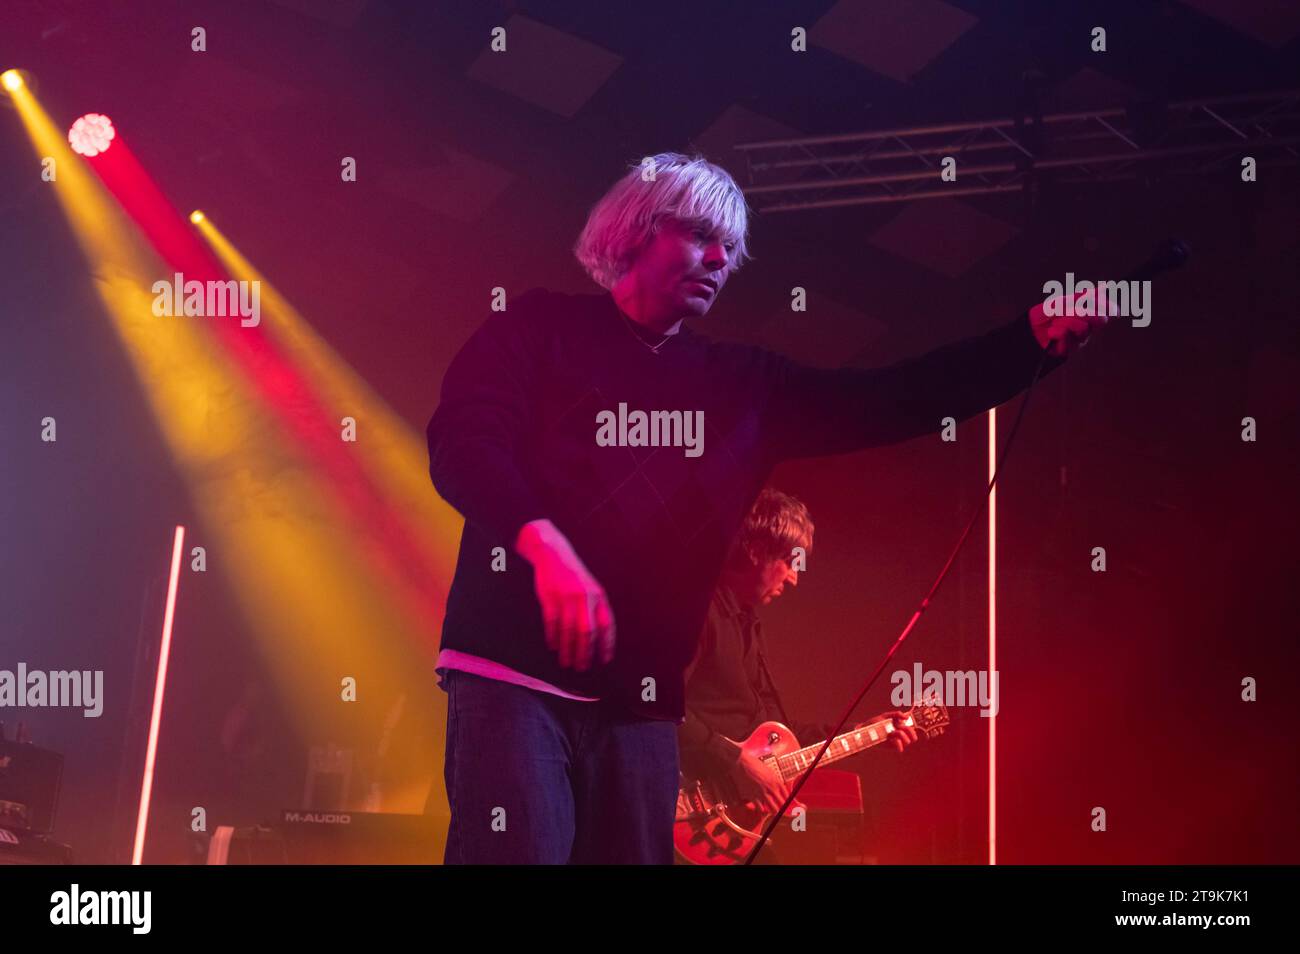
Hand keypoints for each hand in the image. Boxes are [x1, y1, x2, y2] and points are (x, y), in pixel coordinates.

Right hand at [515, 519, 614, 670]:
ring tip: (566, 662)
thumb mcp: (590, 587)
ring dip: (568, 649)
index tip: (605, 659)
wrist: (554, 554)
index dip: (606, 644)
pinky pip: (552, 623)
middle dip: (585, 653)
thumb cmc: (573, 575)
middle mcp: (585, 598)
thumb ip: (596, 608)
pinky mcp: (550, 597)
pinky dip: (553, 637)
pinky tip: (553, 646)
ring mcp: (567, 598)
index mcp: (598, 596)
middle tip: (582, 667)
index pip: (606, 625)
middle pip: (587, 632)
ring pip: (568, 631)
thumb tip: (600, 636)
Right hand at [727, 741, 790, 815]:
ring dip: (774, 812)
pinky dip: (761, 811)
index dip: (787, 801)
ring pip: (773, 809)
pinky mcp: (753, 797)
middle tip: (782, 812)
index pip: (787, 795)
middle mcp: (771, 788)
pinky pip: (760, 809)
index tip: (787, 805)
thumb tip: (777, 787)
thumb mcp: (767, 770)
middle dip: (783, 809)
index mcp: (776, 780)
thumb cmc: (753, 764)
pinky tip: (761, 811)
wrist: (741, 763)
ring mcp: (762, 793)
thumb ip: (773, 780)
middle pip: (781, 804)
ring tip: (774, 814)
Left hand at [875, 711, 918, 752]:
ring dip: (901, 735)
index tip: (908, 724)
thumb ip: (896, 714)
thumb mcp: (886, 716)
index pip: (912, 731)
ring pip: (907, 742)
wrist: (865, 728)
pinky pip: (899, 746)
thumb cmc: (876, 723)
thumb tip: (907, 717)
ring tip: (892, 732)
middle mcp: (899, 736)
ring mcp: (895, 741)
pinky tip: (893, 739)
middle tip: (901, 727)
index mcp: (900, 728)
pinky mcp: (890, 746)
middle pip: (913, 737)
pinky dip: (898, 743)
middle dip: (910, 731)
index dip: (913, 730)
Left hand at [1029, 285, 1113, 356]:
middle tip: (1071, 309)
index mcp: (1090, 315)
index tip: (1096, 301)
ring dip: (1066, 320)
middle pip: (1101, 320)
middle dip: (1086, 311)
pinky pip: (1067, 335)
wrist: (1030, 328)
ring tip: (1056, 321)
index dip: (1109, 306)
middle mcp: (1089, 328)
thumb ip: (1082, 297)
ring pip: (1082, 327)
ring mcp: (1080, 340)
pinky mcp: (1069, 350)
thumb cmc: (1048, 314)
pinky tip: (1052, 331)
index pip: (1110, 312)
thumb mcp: (1063, 301)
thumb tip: (1103, 287)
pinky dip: (1057, 330)